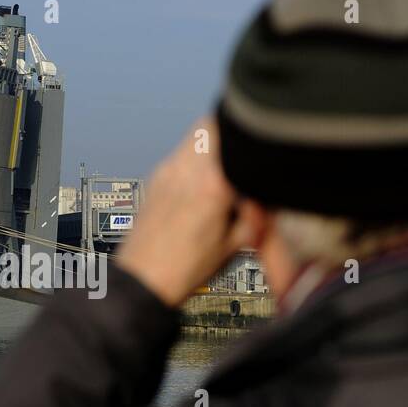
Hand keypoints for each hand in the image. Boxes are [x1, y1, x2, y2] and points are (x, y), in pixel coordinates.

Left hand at [117, 119, 264, 307]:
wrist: (143, 282)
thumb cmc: (185, 269)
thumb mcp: (234, 245)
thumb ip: (255, 214)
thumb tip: (265, 194)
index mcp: (213, 184)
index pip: (234, 135)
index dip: (249, 138)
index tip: (257, 150)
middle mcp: (186, 170)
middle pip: (209, 125)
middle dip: (227, 134)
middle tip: (239, 155)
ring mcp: (166, 172)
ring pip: (192, 136)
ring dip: (209, 145)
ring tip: (221, 171)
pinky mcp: (154, 180)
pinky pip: (179, 155)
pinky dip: (193, 161)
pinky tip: (199, 186)